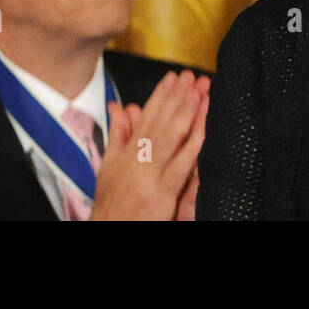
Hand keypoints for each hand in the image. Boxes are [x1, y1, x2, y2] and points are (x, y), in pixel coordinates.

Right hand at [89, 70, 207, 220]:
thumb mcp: (107, 166)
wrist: (109, 232)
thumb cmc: (110, 204)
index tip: (173, 76)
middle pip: (160, 122)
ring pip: (170, 138)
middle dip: (177, 97)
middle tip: (191, 76)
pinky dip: (190, 147)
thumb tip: (119, 107)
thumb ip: (117, 135)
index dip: (160, 95)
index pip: (146, 117)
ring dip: (186, 113)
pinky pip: (179, 167)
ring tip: (199, 92)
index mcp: (126, 152)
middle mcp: (138, 160)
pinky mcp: (161, 195)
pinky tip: (201, 130)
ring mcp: (150, 176)